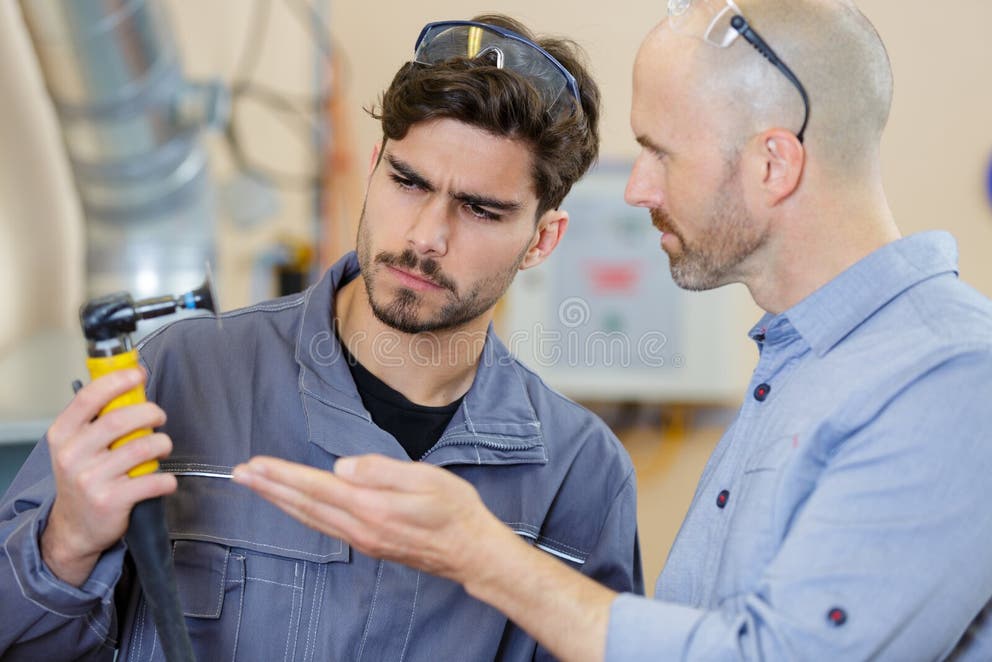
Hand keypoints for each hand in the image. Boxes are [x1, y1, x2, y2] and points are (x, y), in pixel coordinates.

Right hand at [42, 368, 176, 585]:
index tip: (138, 374)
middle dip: (150, 412)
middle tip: (159, 416)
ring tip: (162, 446)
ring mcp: (90, 480)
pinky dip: (167, 479)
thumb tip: (132, 380)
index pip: (88, 398)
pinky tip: (165, 479)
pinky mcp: (110, 502)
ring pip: (141, 448)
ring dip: (162, 443)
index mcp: (62, 435)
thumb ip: (97, 417)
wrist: (75, 527)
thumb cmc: (84, 476)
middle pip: (119, 420)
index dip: (117, 381)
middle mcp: (72, 456)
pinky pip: (152, 481)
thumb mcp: (77, 445)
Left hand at [232, 454, 510, 582]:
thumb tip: (342, 467)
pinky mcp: (367, 544)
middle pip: (304, 505)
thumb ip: (382, 471)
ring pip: (309, 518)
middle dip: (269, 487)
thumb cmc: (455, 511)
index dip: (283, 475)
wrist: (471, 552)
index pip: (317, 486)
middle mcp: (360, 528)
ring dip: (279, 500)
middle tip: (239, 473)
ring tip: (256, 485)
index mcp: (372, 507)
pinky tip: (293, 505)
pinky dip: (300, 513)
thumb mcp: (427, 479)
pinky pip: (323, 526)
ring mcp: (362, 540)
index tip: (255, 464)